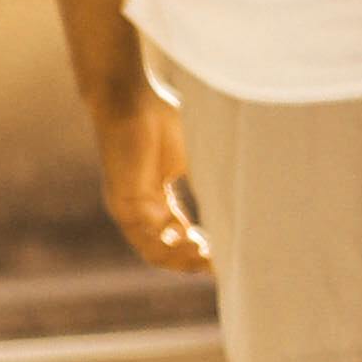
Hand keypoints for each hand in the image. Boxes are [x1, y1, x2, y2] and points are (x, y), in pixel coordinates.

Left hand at [97, 78, 214, 277]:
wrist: (135, 96)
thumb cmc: (165, 119)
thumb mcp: (195, 159)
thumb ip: (209, 185)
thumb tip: (239, 208)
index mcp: (158, 200)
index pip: (180, 237)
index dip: (203, 252)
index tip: (226, 258)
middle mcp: (142, 209)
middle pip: (168, 251)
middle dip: (195, 262)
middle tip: (221, 265)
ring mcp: (130, 208)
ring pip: (155, 251)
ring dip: (183, 260)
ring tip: (209, 259)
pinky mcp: (122, 202)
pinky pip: (145, 237)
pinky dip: (170, 247)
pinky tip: (193, 244)